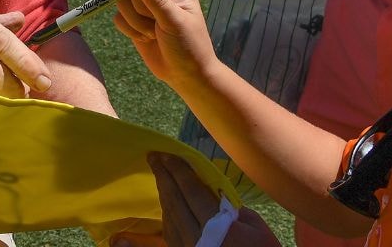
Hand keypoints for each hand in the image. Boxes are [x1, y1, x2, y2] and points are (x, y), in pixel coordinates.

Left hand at [110, 153, 280, 246]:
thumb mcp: (258, 229)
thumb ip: (233, 209)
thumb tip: (215, 198)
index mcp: (216, 227)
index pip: (191, 191)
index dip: (178, 170)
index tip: (166, 154)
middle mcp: (196, 238)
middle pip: (174, 202)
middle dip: (164, 177)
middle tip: (153, 157)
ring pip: (169, 219)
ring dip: (162, 195)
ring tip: (158, 176)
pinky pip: (165, 241)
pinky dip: (151, 231)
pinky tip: (134, 227)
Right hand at [111, 0, 215, 88]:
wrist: (186, 75)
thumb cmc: (189, 45)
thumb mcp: (174, 21)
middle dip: (139, 5)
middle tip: (154, 21)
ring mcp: (145, 8)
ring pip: (123, 2)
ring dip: (136, 21)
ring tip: (154, 33)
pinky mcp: (134, 23)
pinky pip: (119, 18)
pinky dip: (129, 30)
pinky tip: (147, 39)